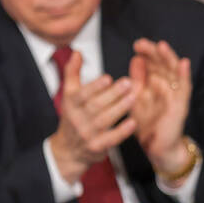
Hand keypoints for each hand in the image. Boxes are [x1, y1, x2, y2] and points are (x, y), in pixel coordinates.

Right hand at [47, 49, 137, 183]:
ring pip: (105, 120)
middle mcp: (78, 119)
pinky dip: (122, 131)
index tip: (108, 77)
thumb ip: (73, 73)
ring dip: (120, 108)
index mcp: (71, 104)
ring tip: (134, 96)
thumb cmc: (73, 116)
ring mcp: (87, 134)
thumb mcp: (69, 95)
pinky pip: (111, 139)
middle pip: (96, 106)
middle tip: (129, 82)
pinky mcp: (97, 147)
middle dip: (113, 94)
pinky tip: (133, 122)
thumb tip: (78, 52)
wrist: (69, 150)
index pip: (82, 94)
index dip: (94, 86)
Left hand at [128, 38, 191, 174]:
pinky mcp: (181, 105)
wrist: (155, 147)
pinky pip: (185, 88)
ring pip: (174, 72)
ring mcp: (175, 94)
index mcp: (156, 83)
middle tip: (143, 44)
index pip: (154, 63)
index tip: (137, 46)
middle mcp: (167, 86)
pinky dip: (185, 75)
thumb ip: (136, 80)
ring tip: (162, 46)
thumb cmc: (147, 124)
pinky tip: (184, 63)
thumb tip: (136, 58)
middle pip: (163, 64)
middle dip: (154, 53)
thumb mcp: (136, 98)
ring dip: (169, 58)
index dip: (147, 53)